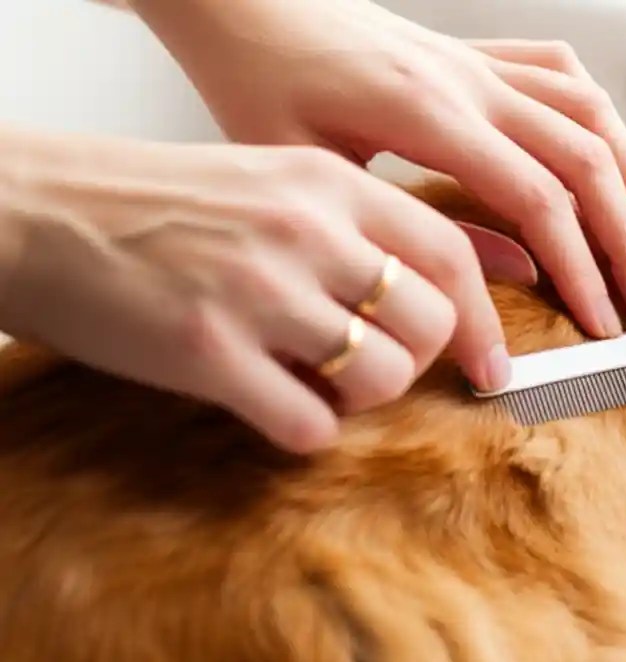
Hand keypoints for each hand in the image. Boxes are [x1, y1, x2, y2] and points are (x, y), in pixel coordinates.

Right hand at [0, 127, 535, 452]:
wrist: (41, 212)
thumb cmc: (164, 203)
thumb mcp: (277, 181)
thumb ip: (366, 222)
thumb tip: (477, 271)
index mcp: (327, 183)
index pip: (449, 253)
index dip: (483, 318)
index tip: (492, 362)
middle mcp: (304, 232)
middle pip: (428, 323)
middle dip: (419, 362)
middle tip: (379, 366)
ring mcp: (258, 293)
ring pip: (382, 377)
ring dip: (366, 398)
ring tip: (321, 381)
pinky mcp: (208, 354)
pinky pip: (310, 424)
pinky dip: (307, 429)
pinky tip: (273, 402)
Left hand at [130, 0, 625, 335]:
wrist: (243, 4)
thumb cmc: (255, 84)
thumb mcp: (319, 176)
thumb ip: (418, 227)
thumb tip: (517, 274)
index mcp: (427, 114)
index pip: (537, 199)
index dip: (580, 268)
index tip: (597, 325)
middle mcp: (468, 81)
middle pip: (583, 158)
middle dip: (621, 237)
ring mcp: (478, 61)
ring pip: (589, 112)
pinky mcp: (475, 52)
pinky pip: (562, 73)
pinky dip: (597, 117)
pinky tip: (605, 156)